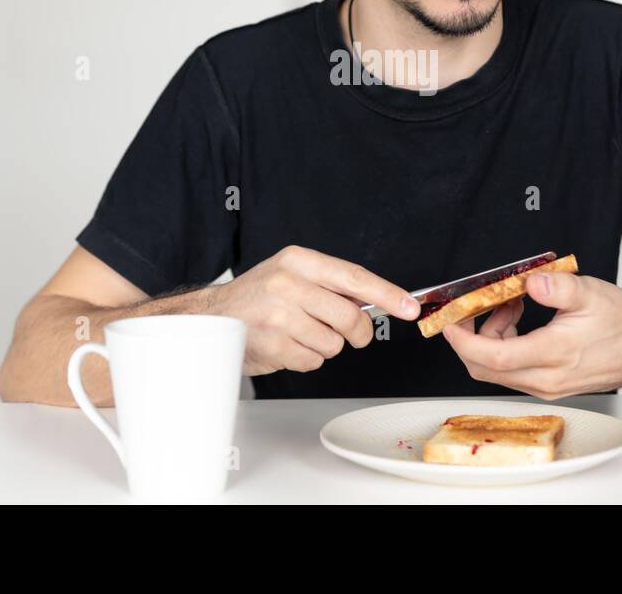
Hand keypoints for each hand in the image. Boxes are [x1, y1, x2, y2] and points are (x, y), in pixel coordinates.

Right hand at [206, 245, 418, 375]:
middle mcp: (288, 284)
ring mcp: (278, 316)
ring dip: (324, 345)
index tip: (410, 308)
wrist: (211, 316)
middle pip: (349, 316)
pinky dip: (306, 359)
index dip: (387, 294)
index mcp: (298, 260)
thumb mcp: (292, 274)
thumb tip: (377, 302)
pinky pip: (313, 361)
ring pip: (333, 343)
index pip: (354, 277)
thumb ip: (331, 285)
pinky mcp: (272, 346)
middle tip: (350, 333)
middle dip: (357, 331)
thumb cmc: (259, 295)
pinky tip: (287, 346)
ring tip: (299, 333)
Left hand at [441, 270, 621, 398]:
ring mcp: (547, 386)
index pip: (493, 357)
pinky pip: (513, 371)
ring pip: (498, 370)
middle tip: (476, 308)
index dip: (464, 341)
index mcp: (553, 355)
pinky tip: (519, 321)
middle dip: (471, 338)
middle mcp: (546, 379)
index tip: (450, 323)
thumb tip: (532, 281)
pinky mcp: (550, 385)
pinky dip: (505, 346)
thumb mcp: (590, 294)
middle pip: (486, 369)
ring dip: (491, 339)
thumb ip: (557, 287)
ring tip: (510, 306)